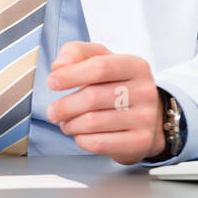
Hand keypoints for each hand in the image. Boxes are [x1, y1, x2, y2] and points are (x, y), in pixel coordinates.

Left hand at [46, 42, 165, 163]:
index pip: (100, 67)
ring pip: (93, 122)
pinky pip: (100, 143)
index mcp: (135, 65)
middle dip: (65, 106)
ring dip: (71, 124)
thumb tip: (59, 67)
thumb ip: (76, 53)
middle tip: (53, 112)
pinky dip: (82, 140)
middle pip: (93, 97)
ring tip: (66, 123)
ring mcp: (145, 118)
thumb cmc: (115, 84)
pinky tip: (80, 135)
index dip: (71, 75)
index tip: (52, 82)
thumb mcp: (99, 59)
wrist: (145, 116)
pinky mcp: (141, 141)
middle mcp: (144, 90)